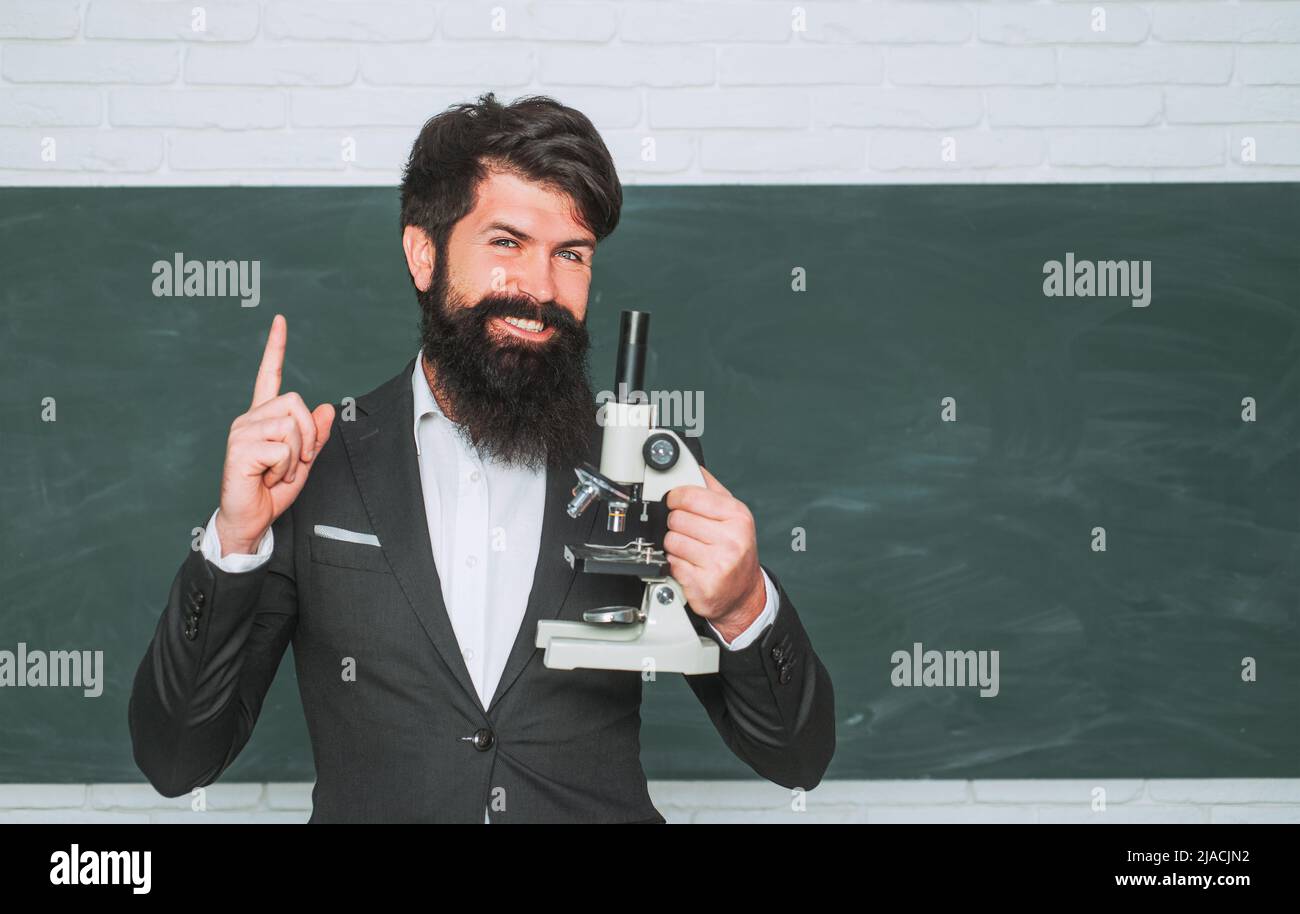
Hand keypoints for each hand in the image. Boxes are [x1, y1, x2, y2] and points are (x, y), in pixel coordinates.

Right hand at [213, 314, 334, 556]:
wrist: (251, 519)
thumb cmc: (272, 491)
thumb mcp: (304, 461)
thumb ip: (316, 435)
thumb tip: (328, 407)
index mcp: (263, 417)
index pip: (268, 375)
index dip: (275, 348)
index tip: (280, 321)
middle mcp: (249, 418)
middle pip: (297, 404)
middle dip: (309, 436)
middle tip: (296, 461)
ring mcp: (242, 431)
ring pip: (292, 426)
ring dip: (297, 456)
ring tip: (278, 472)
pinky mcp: (240, 449)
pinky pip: (282, 449)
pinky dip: (285, 468)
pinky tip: (267, 477)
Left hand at [663, 466, 766, 641]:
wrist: (743, 593)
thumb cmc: (735, 549)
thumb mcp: (733, 515)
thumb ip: (711, 489)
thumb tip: (692, 465)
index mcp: (738, 516)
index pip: (690, 496)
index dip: (675, 497)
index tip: (675, 501)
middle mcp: (732, 540)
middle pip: (677, 519)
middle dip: (676, 524)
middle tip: (688, 532)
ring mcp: (718, 564)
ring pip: (671, 541)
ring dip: (674, 546)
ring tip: (690, 550)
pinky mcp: (703, 585)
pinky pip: (671, 564)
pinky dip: (675, 564)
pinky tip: (690, 566)